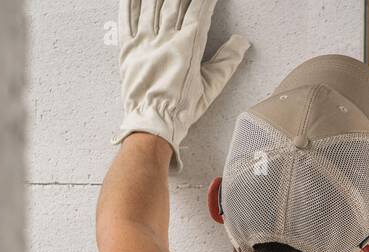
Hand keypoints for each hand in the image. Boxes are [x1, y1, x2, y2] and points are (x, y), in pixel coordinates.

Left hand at [112, 0, 250, 171]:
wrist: (152, 122)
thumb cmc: (181, 108)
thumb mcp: (211, 87)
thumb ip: (227, 62)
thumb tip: (241, 43)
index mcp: (188, 48)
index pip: (198, 11)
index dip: (205, 0)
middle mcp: (165, 40)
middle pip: (174, 3)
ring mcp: (144, 42)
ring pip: (151, 5)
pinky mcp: (128, 47)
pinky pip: (127, 17)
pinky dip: (131, 2)